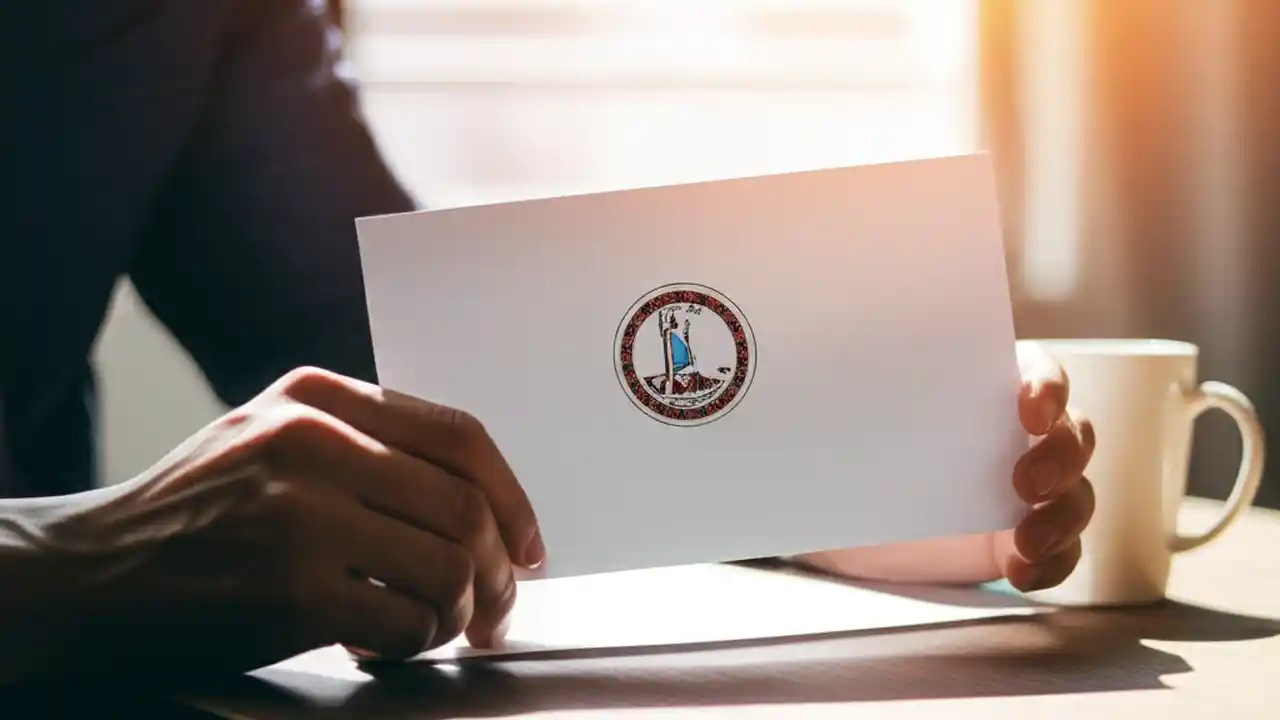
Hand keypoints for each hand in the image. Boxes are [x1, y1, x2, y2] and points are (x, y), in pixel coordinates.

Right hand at [0, 367, 541, 681]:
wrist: (86, 574)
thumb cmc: (194, 513)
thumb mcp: (271, 438)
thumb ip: (365, 445)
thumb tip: (483, 502)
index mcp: (318, 395)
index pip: (460, 438)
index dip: (514, 499)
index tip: (528, 547)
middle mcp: (312, 441)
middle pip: (466, 507)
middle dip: (500, 572)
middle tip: (496, 611)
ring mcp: (298, 514)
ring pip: (448, 567)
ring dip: (458, 614)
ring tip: (432, 628)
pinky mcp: (286, 588)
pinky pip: (405, 623)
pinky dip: (413, 645)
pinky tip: (382, 645)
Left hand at [793, 341, 1095, 591]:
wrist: (844, 526)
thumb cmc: (856, 460)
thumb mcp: (856, 428)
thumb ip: (868, 404)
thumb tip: (834, 384)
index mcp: (988, 390)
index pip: (1041, 373)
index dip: (1047, 387)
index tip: (1029, 410)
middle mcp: (1021, 435)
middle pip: (1074, 435)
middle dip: (1061, 457)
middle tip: (1026, 483)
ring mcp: (1029, 491)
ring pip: (1077, 494)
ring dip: (1063, 518)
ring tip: (1026, 543)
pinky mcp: (1021, 538)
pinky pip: (1062, 552)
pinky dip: (1052, 563)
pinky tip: (1023, 571)